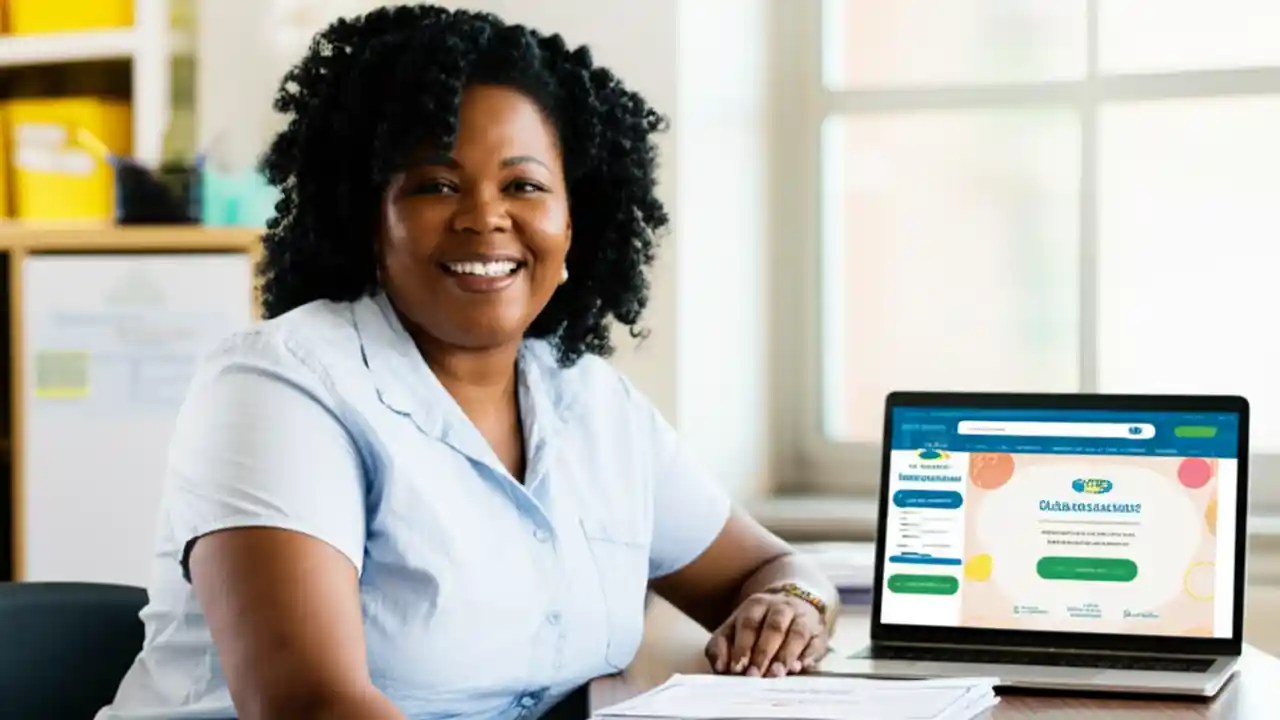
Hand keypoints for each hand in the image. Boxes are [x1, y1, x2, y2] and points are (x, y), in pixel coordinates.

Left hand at [704, 591, 828, 677]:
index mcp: (757, 604)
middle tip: (755, 675)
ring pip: (796, 633)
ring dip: (786, 655)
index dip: (743, 646)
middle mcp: (781, 607)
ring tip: (777, 674)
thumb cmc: (756, 627)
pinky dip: (808, 656)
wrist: (790, 606)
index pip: (749, 623)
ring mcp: (802, 618)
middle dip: (763, 653)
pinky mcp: (818, 633)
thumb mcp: (733, 630)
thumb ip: (721, 647)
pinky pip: (816, 643)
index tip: (737, 668)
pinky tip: (800, 668)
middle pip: (774, 627)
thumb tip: (720, 667)